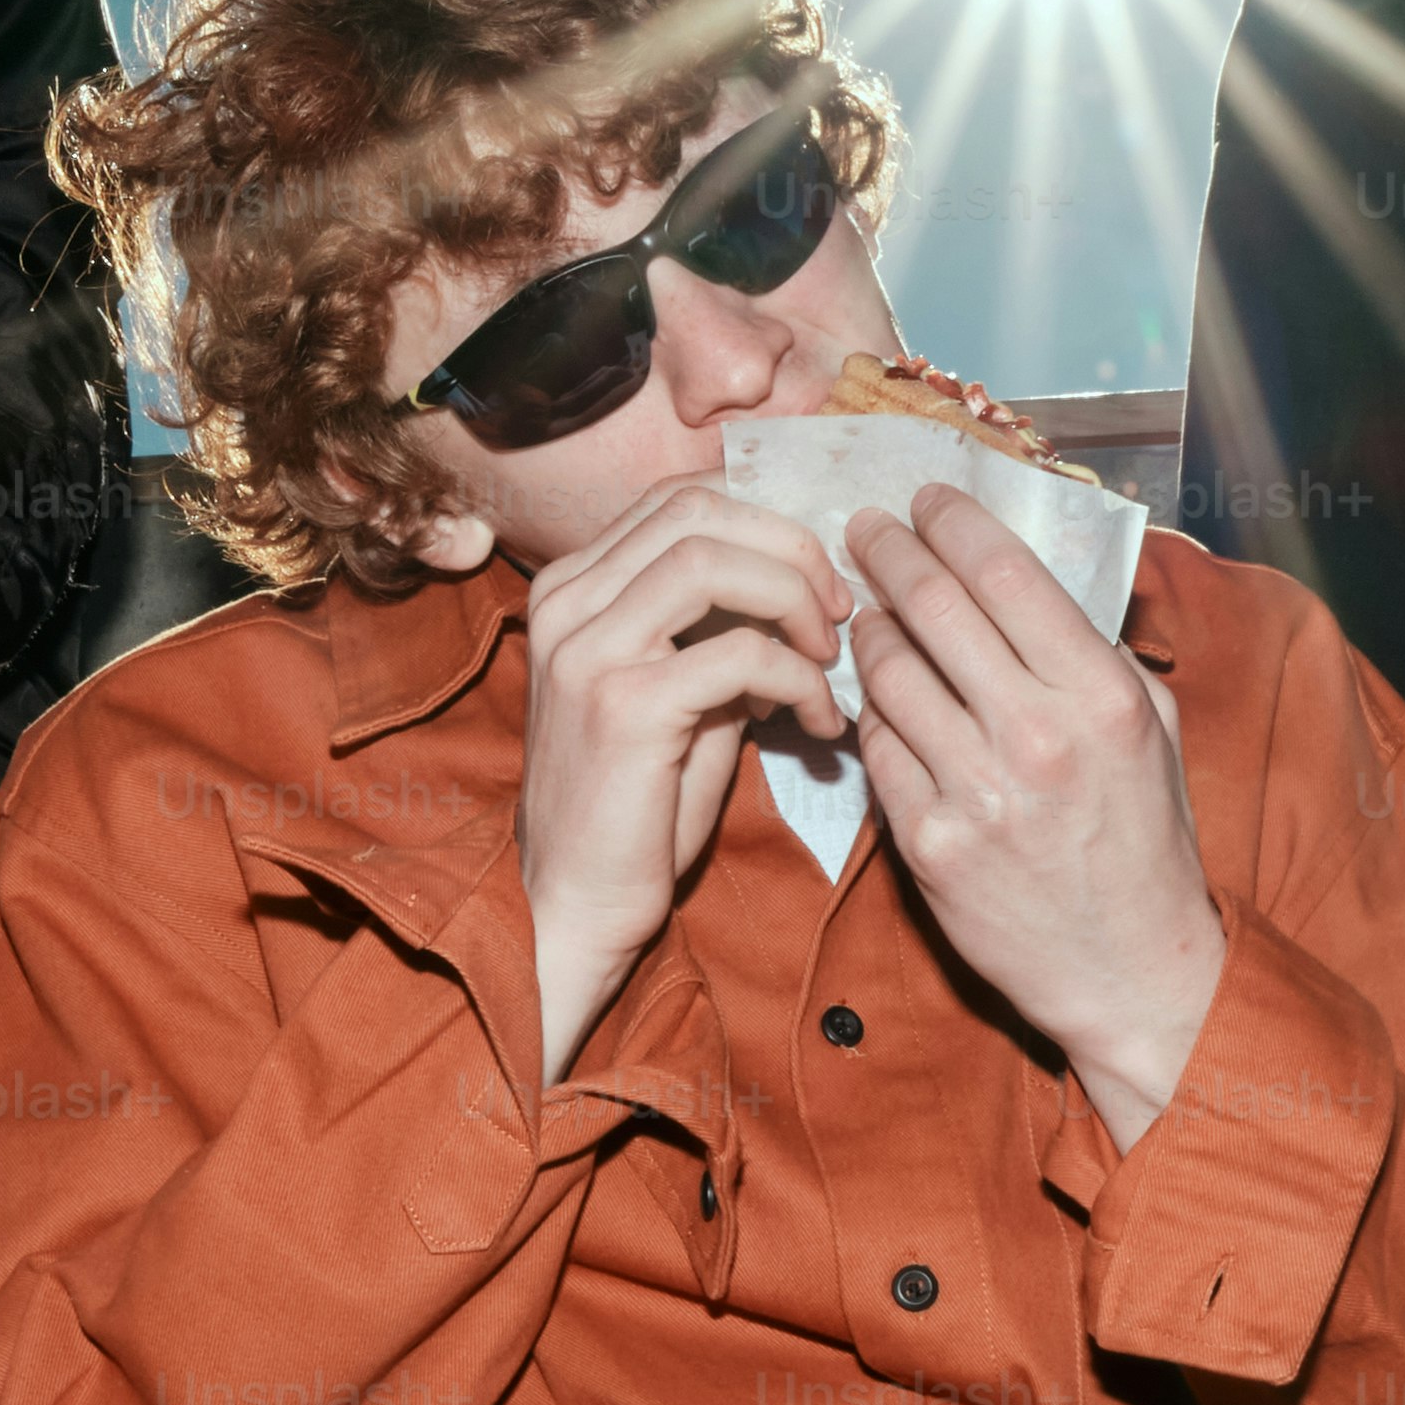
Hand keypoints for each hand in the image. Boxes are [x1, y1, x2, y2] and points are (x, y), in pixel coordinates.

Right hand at [513, 480, 848, 1079]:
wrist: (575, 903)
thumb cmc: (635, 806)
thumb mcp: (678, 695)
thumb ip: (718, 631)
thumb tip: (799, 591)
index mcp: (571, 587)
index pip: (678, 500)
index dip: (764, 524)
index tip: (816, 583)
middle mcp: (566, 602)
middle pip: (699, 511)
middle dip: (790, 550)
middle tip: (837, 614)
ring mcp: (587, 649)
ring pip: (714, 562)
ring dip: (793, 600)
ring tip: (828, 659)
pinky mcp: (623, 705)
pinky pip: (738, 653)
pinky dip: (798, 679)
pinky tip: (819, 723)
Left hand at [840, 491, 1226, 1147]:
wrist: (1131, 968)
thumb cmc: (1145, 840)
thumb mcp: (1154, 729)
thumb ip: (1098, 651)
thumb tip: (1034, 573)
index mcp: (1101, 695)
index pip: (1004, 573)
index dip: (951, 522)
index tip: (924, 500)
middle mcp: (1037, 736)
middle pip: (931, 607)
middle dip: (887, 553)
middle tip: (865, 529)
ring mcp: (976, 793)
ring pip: (887, 672)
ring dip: (867, 629)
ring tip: (865, 613)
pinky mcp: (929, 845)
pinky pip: (875, 748)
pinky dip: (869, 710)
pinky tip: (872, 695)